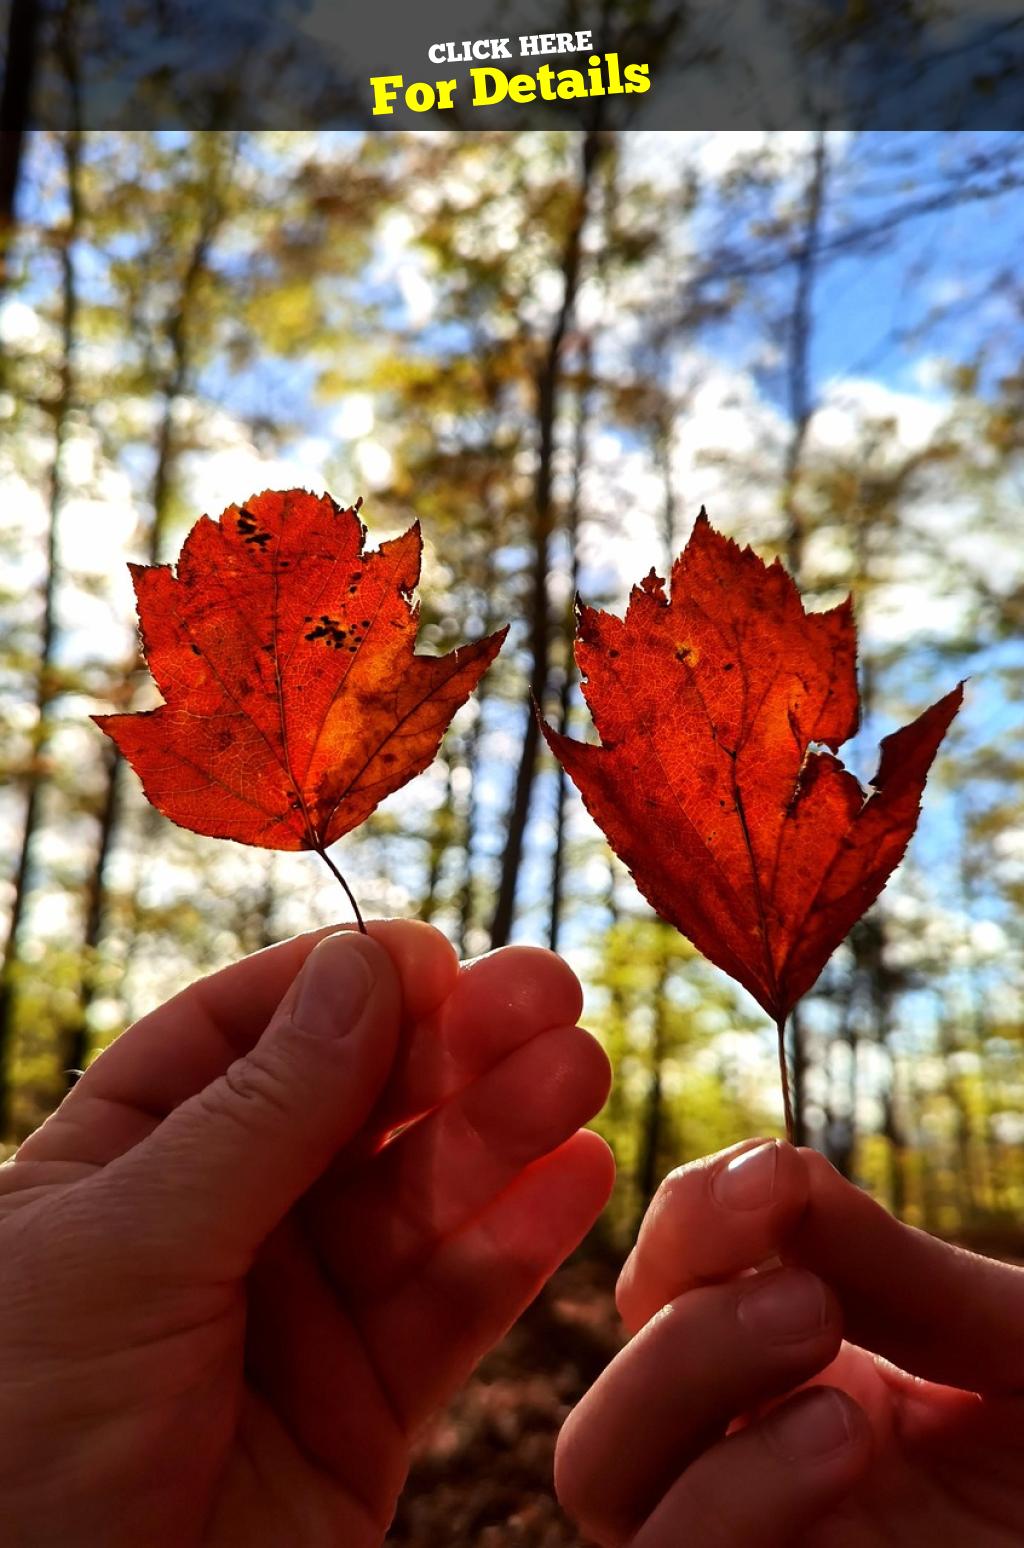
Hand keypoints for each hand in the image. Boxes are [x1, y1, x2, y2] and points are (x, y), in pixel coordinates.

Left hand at [0, 921, 612, 1547]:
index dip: (337, 988)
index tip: (430, 957)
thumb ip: (260, 1112)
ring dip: (504, 1128)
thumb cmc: (21, 1442)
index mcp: (119, 1164)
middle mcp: (214, 1226)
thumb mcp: (128, 1247)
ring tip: (579, 1068)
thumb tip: (362, 967)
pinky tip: (579, 1176)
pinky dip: (520, 1243)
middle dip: (448, 1047)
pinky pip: (453, 1309)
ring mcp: (295, 1316)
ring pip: (418, 1198)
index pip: (239, 1038)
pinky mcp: (364, 1410)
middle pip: (351, 1107)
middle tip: (545, 991)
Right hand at [556, 1136, 1023, 1545]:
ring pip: (607, 1481)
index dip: (688, 1222)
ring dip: (681, 1387)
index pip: (664, 1293)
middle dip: (680, 1319)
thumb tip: (768, 1168)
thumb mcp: (1011, 1338)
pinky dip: (727, 1491)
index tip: (774, 1174)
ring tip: (828, 1351)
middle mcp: (761, 1478)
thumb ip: (893, 1268)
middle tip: (806, 1290)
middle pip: (614, 1397)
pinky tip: (845, 1433)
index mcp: (802, 1389)